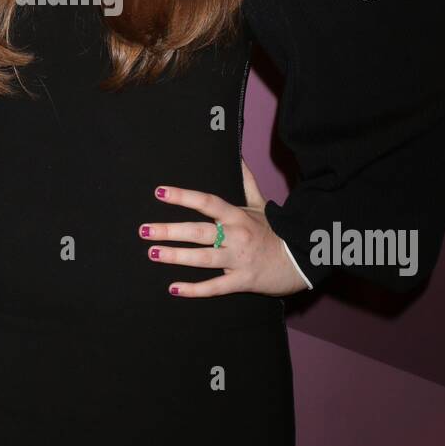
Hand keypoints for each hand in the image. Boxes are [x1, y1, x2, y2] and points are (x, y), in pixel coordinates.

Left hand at [138, 157, 307, 296]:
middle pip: (198, 231)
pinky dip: (194, 289)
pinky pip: (215, 287)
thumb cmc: (275, 231)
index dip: (183, 196)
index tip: (160, 192)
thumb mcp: (261, 204)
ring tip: (152, 253)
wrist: (300, 260)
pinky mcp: (242, 281)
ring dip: (176, 256)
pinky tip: (173, 288)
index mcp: (237, 215)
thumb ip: (246, 181)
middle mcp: (236, 236)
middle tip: (144, 230)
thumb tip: (238, 156)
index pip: (207, 202)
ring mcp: (238, 259)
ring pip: (203, 258)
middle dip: (170, 231)